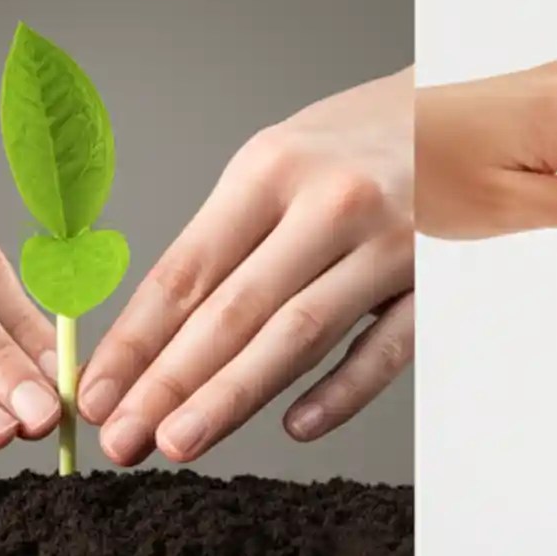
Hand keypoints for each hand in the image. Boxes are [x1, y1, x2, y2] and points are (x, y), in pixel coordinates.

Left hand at [80, 68, 413, 464]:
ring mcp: (386, 244)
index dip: (135, 340)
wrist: (461, 114)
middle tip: (122, 438)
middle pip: (234, 310)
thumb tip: (158, 333)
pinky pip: (384, 349)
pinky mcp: (432, 280)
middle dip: (168, 382)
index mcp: (271, 168)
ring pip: (299, 334)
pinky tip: (295, 426)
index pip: (186, 270)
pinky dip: (340, 393)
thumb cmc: (355, 143)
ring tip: (179, 441)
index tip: (95, 393)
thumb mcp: (278, 161)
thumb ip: (228, 237)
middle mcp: (328, 203)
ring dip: (232, 396)